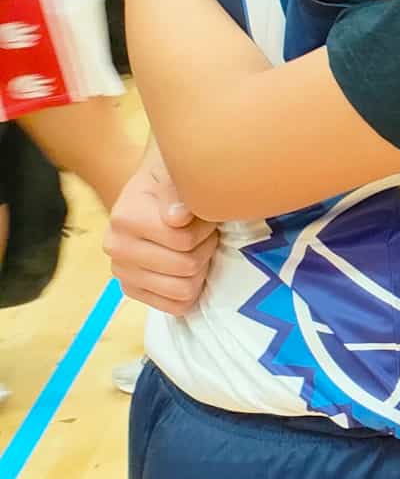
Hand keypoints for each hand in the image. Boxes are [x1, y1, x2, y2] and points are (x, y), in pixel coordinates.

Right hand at [105, 147, 218, 315]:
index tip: (202, 214)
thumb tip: (177, 218)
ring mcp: (122, 272)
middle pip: (186, 267)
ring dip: (200, 269)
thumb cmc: (171, 179)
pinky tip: (187, 269)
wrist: (152, 190)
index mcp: (124, 218)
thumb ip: (177, 190)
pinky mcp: (133, 290)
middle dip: (204, 248)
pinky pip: (176, 306)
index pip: (183, 241)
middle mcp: (115, 247)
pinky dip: (190, 290)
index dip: (205, 228)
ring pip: (183, 289)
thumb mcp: (175, 172)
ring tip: (195, 248)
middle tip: (203, 233)